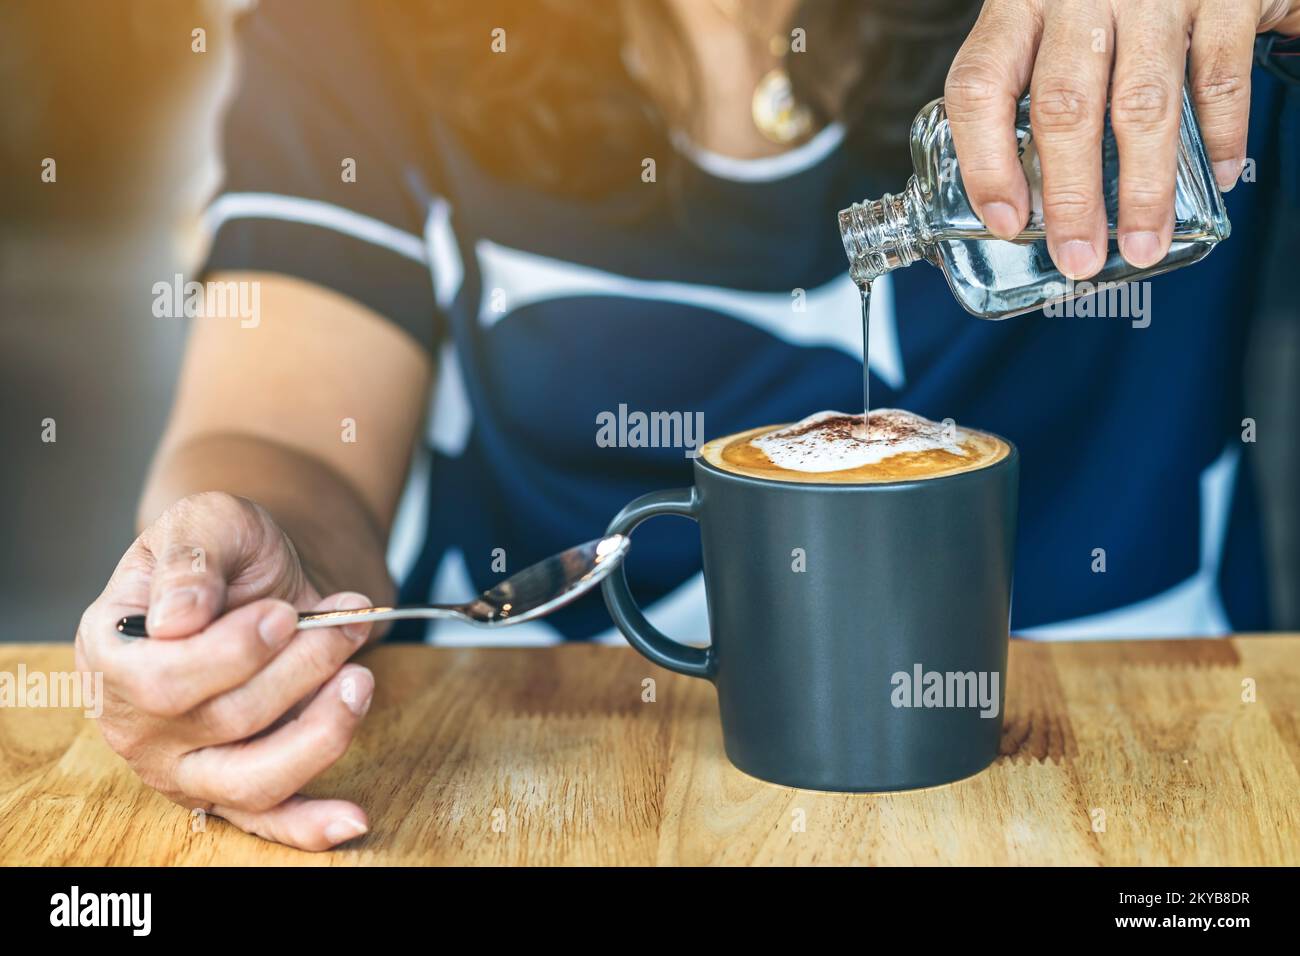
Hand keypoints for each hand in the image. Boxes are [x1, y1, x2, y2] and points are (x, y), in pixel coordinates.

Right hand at [75, 491, 376, 850]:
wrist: (264, 577)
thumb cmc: (227, 551)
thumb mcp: (206, 520)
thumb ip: (190, 559)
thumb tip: (177, 618)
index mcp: (112, 651)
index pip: (162, 680)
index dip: (233, 653)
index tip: (284, 614)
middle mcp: (138, 721)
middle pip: (223, 722)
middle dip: (299, 669)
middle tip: (344, 621)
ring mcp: (185, 763)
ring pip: (253, 778)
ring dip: (322, 730)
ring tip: (360, 678)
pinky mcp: (234, 788)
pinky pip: (269, 820)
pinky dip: (312, 825)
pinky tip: (354, 816)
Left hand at [944, 0, 1298, 278]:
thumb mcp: (1041, 16)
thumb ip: (1024, 85)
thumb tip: (1010, 194)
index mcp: (1018, 3)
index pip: (980, 87)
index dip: (984, 162)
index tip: (1004, 220)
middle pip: (1064, 107)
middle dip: (1071, 196)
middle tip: (1077, 256)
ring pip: (1140, 104)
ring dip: (1142, 187)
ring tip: (1141, 243)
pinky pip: (1218, 78)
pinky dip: (1221, 136)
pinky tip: (1218, 179)